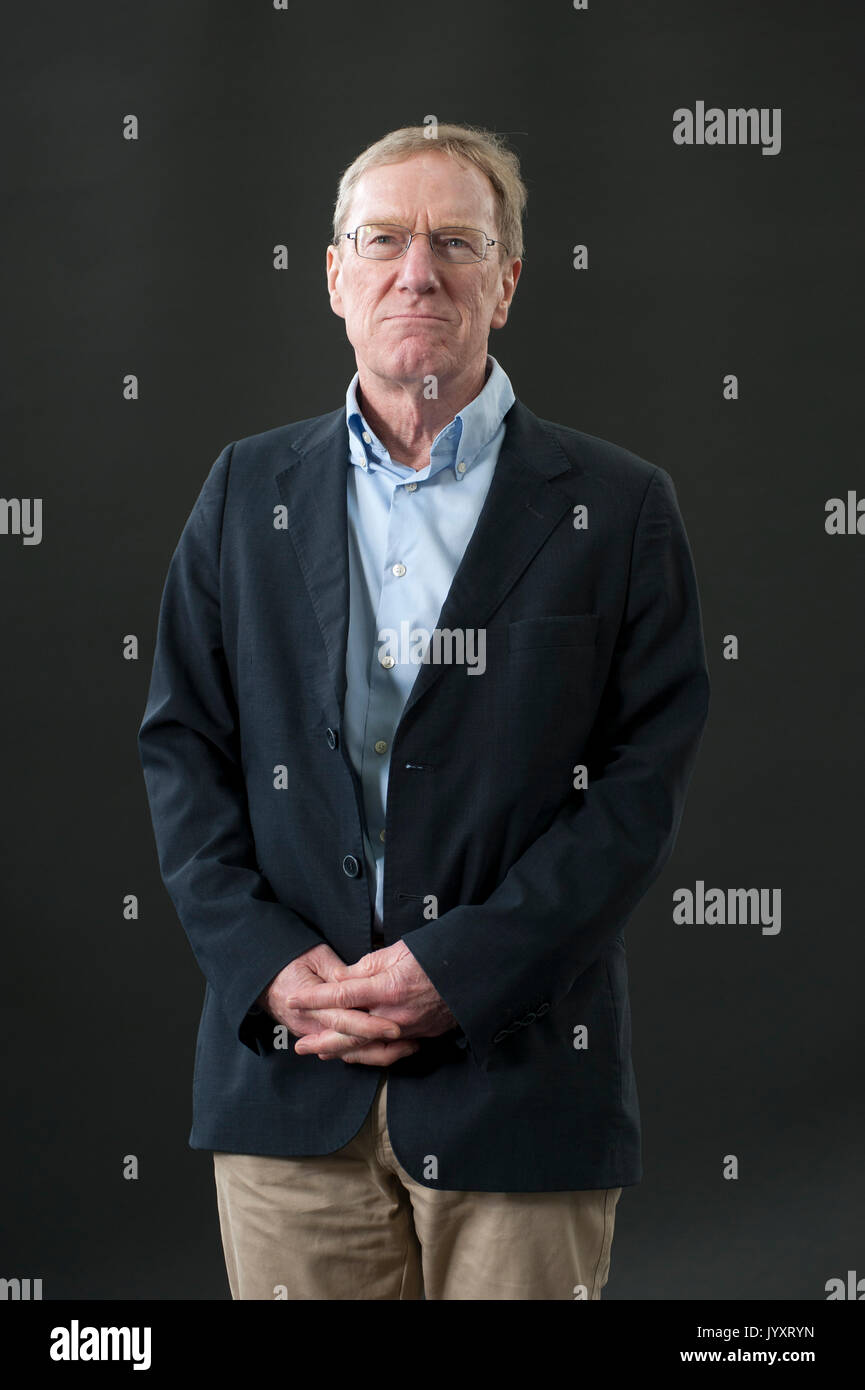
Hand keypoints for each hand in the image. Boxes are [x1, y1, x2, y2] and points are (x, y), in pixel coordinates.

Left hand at [283, 941, 457, 1060]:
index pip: (341, 994)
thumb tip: (345, 977)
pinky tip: (354, 1054)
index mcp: (388, 986)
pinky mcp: (420, 1035)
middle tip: (298, 1045)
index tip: (294, 1000)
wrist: (477, 972)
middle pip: (349, 1031)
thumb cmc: (439, 953)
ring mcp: (408, 1028)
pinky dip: (367, 1054)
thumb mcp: (401, 949)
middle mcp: (395, 1013)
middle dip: (321, 1038)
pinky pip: (388, 1050)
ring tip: (320, 1052)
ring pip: (366, 1046)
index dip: (314, 998)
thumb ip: (369, 965)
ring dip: (341, 1050)